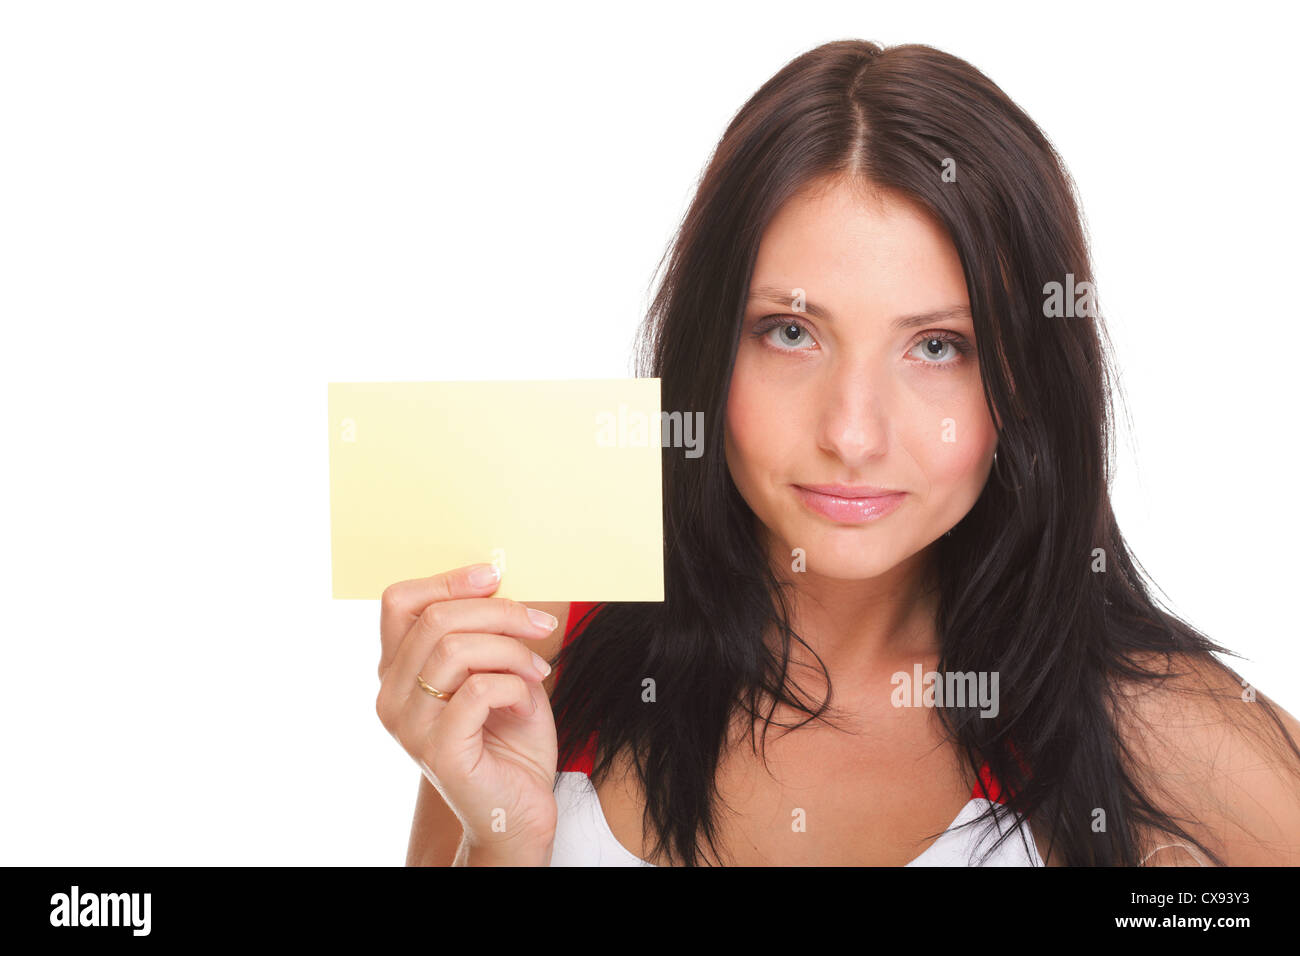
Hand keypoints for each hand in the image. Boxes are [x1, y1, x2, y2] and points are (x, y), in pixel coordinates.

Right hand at [375, 563, 559, 859]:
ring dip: (511, 650)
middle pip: (435, 618)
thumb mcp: (497, 670)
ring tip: (537, 669)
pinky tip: (525, 703)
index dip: (448, 580)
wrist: (519, 809)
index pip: (399, 602)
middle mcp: (391, 696)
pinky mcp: (438, 750)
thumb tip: (496, 581)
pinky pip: (477, 690)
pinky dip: (513, 686)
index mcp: (398, 671)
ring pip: (455, 649)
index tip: (495, 575)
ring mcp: (409, 725)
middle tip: (540, 625)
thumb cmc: (509, 739)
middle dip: (499, 612)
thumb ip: (485, 632)